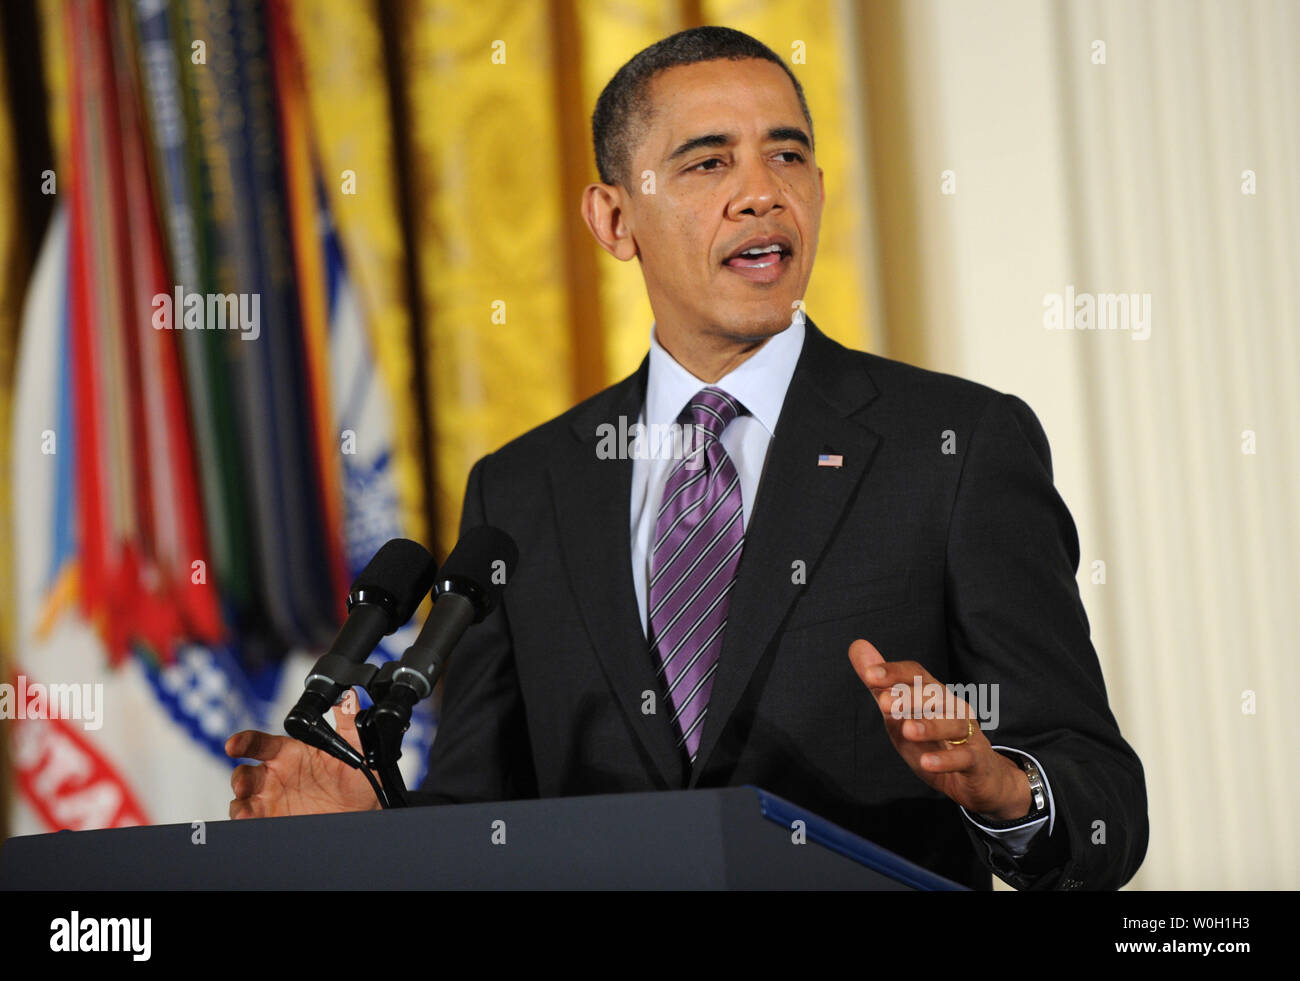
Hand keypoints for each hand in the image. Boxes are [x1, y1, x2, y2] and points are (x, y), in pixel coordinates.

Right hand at [225, 689, 380, 817]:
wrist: (365, 808)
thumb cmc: (356, 776)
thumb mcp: (356, 744)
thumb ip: (349, 717)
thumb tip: (349, 695)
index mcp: (288, 753)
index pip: (259, 743)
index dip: (244, 741)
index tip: (233, 744)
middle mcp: (275, 775)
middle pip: (244, 774)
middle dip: (239, 779)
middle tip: (243, 785)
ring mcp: (273, 799)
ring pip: (243, 801)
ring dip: (240, 806)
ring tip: (246, 813)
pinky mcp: (275, 819)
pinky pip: (255, 821)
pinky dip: (249, 823)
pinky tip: (253, 823)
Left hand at [848, 639, 1030, 820]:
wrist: (976, 777)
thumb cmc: (934, 741)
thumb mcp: (900, 714)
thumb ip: (880, 685)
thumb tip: (857, 645)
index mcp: (934, 694)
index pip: (916, 675)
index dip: (894, 672)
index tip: (869, 675)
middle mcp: (954, 708)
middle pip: (935, 695)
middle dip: (909, 697)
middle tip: (884, 703)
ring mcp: (968, 733)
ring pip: (954, 724)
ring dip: (930, 726)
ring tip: (907, 730)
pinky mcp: (977, 760)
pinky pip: (964, 758)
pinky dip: (946, 760)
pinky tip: (926, 763)